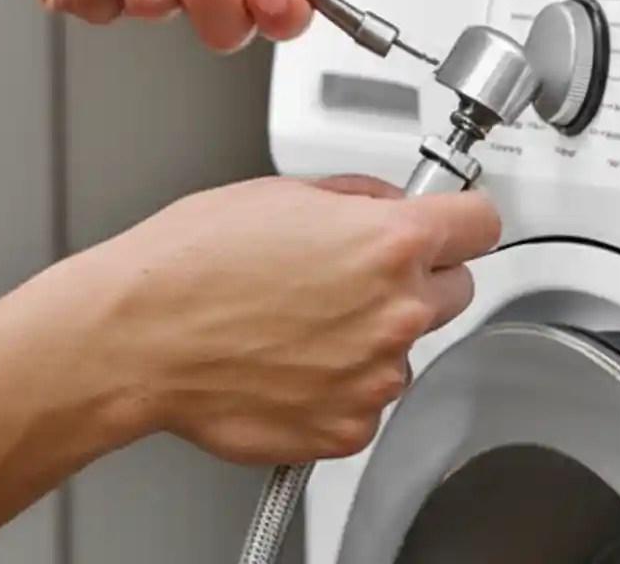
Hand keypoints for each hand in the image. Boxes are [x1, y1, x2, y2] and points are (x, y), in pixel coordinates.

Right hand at [77, 175, 501, 463]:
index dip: (462, 220)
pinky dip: (341, 386)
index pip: (482, 223)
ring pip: (406, 349)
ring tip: (301, 324)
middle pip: (455, 288)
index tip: (453, 225)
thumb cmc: (189, 265)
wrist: (136, 339)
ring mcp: (376, 376)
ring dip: (373, 337)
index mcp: (389, 243)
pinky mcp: (349, 427)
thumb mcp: (281, 193)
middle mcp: (396, 311)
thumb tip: (388, 203)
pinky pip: (369, 400)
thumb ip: (358, 198)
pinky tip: (291, 363)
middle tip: (352, 278)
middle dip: (417, 279)